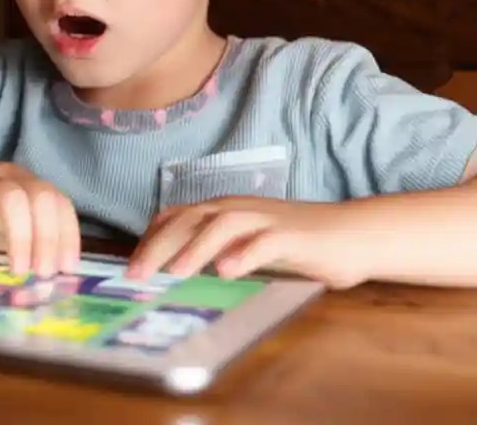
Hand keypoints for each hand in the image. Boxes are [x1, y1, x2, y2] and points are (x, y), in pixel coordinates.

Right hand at [0, 162, 79, 276]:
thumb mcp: (0, 230)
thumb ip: (25, 241)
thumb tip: (54, 271)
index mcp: (24, 182)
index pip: (58, 202)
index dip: (68, 235)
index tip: (67, 269)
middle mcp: (6, 175)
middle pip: (41, 198)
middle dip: (48, 238)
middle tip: (43, 273)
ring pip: (12, 200)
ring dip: (21, 238)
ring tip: (19, 270)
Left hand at [127, 196, 365, 288]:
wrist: (354, 234)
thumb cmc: (295, 244)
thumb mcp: (245, 245)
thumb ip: (214, 250)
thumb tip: (173, 270)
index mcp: (223, 210)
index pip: (175, 218)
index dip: (150, 239)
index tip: (129, 265)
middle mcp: (239, 209)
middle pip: (190, 219)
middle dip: (159, 246)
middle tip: (136, 274)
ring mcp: (266, 220)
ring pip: (223, 225)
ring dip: (196, 247)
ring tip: (175, 273)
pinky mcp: (294, 236)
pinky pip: (266, 242)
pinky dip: (244, 254)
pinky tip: (227, 271)